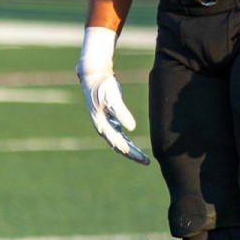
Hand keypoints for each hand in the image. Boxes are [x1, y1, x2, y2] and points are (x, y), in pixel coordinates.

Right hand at [76, 25, 148, 163]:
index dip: (131, 153)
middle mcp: (103, 128)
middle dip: (132, 155)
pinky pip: (119, 135)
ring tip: (143, 158)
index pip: (119, 144)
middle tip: (146, 162)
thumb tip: (131, 129)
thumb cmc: (102, 87)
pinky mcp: (109, 119)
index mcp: (103, 126)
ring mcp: (105, 125)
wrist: (92, 77)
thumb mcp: (112, 99)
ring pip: (119, 142)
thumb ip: (121, 113)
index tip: (143, 159)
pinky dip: (127, 141)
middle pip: (119, 147)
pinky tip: (134, 144)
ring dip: (130, 150)